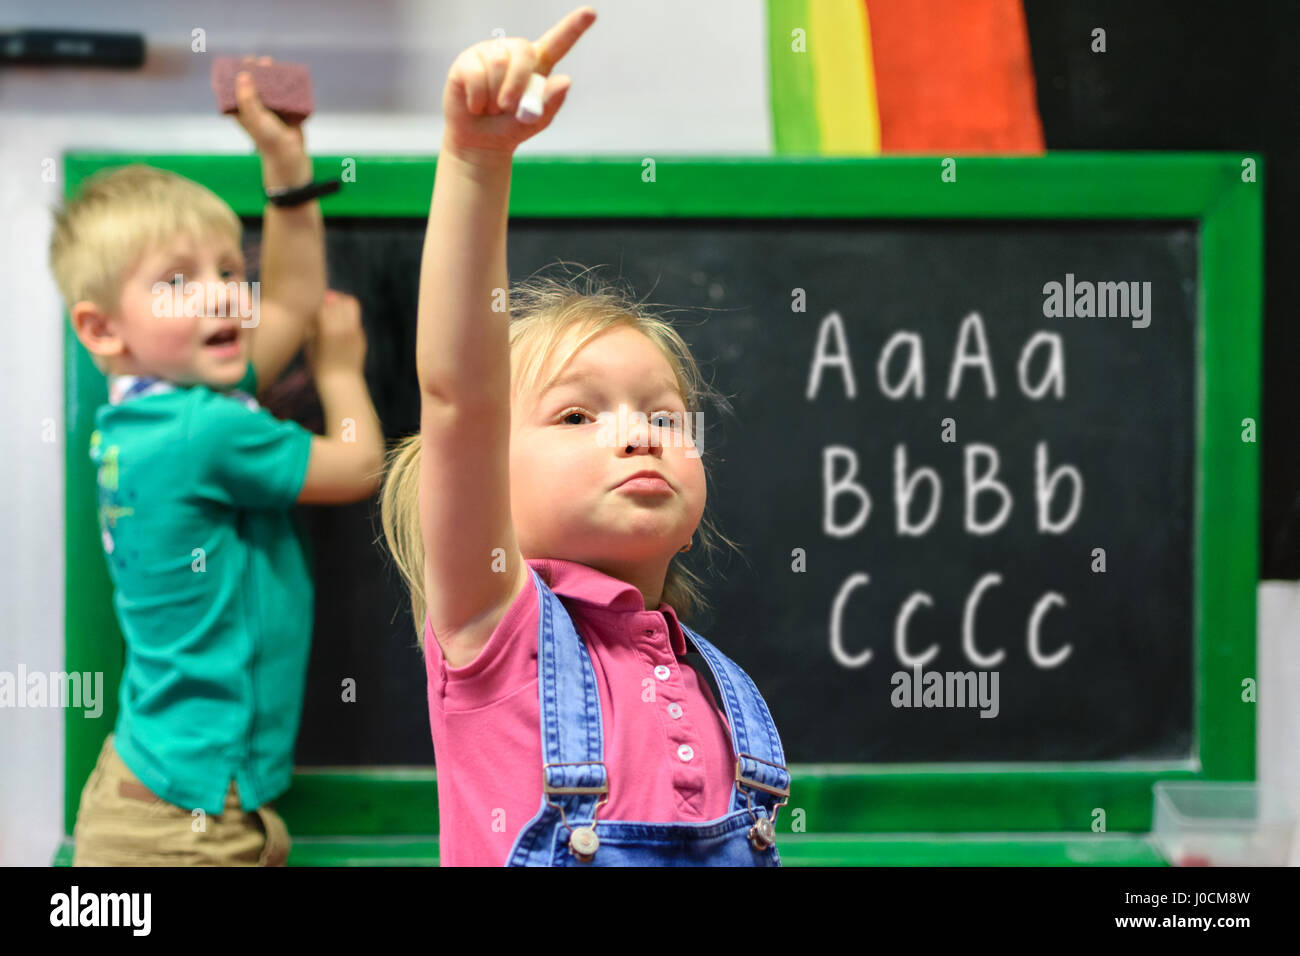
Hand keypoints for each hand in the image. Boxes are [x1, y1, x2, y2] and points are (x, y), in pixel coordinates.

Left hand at [230, 54, 310, 188]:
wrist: (290, 155)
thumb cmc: (268, 139)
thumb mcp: (254, 118)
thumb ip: (247, 97)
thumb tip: (243, 74)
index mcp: (241, 110)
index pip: (230, 90)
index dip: (230, 75)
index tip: (234, 63)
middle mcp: (255, 108)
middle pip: (251, 84)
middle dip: (253, 70)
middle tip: (256, 61)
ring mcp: (270, 109)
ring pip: (268, 87)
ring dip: (270, 74)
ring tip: (270, 63)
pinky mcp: (286, 110)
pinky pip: (285, 94)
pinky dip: (285, 84)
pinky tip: (286, 74)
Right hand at [305, 290, 366, 380]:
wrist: (342, 383)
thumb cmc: (319, 366)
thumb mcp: (309, 345)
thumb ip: (311, 326)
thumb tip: (314, 310)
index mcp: (327, 331)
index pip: (323, 305)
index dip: (317, 302)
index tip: (314, 303)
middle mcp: (343, 329)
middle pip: (339, 300)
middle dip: (331, 298)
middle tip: (326, 300)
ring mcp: (355, 332)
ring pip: (352, 304)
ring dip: (342, 302)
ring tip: (335, 307)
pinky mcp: (361, 336)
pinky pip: (355, 319)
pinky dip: (347, 316)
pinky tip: (340, 324)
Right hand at [442, 6, 595, 158]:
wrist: (480, 140)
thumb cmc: (511, 127)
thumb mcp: (535, 120)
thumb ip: (550, 103)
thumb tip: (565, 81)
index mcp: (538, 64)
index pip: (558, 42)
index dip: (573, 27)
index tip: (591, 13)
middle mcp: (514, 53)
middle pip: (523, 52)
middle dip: (516, 84)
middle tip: (508, 108)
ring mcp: (489, 53)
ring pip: (497, 65)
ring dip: (495, 97)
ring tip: (491, 108)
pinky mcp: (467, 60)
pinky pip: (476, 75)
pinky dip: (478, 99)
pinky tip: (476, 106)